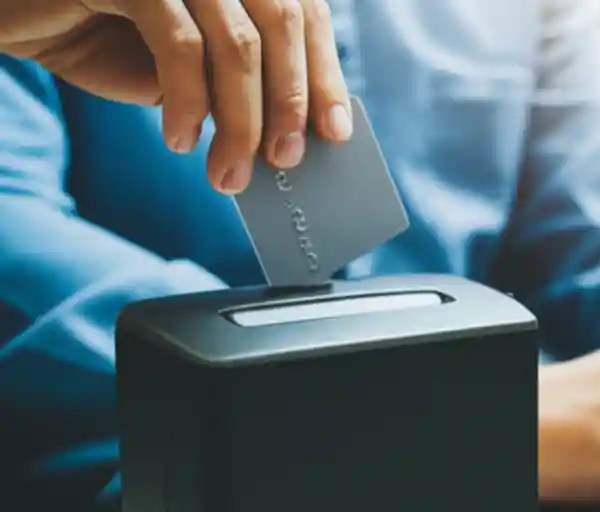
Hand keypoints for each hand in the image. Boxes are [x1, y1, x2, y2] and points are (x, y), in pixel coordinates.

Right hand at [0, 0, 351, 193]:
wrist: (17, 11)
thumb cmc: (105, 35)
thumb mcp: (187, 63)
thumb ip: (236, 81)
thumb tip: (293, 134)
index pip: (302, 12)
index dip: (322, 73)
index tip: (334, 132)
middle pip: (282, 23)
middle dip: (289, 102)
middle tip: (284, 161)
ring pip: (237, 42)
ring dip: (241, 121)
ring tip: (229, 173)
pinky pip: (181, 46)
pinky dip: (188, 102)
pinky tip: (179, 140)